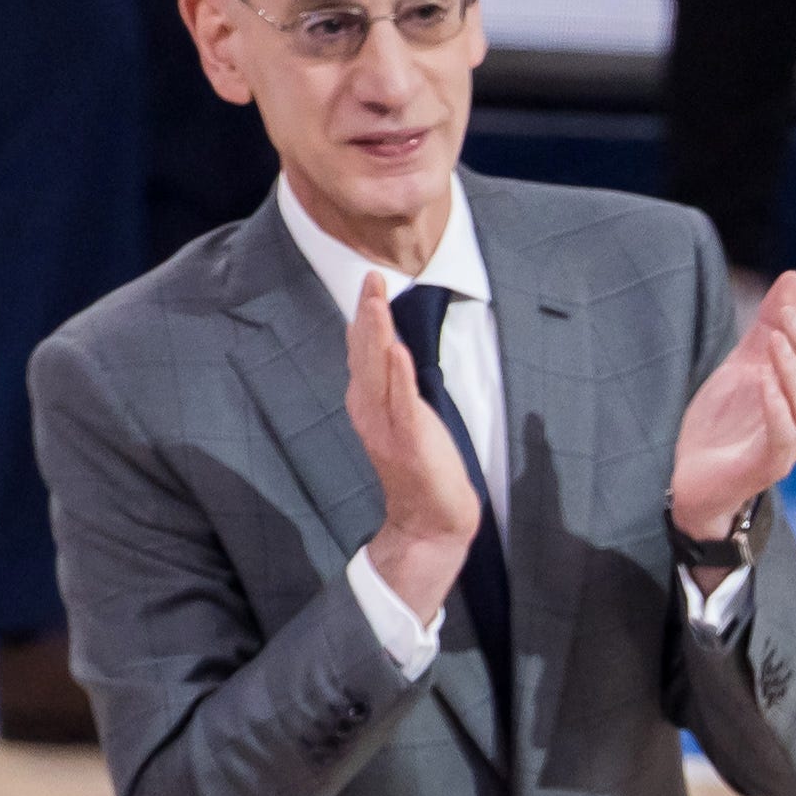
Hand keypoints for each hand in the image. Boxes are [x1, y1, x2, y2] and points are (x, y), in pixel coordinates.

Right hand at [346, 273, 478, 621]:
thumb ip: (394, 387)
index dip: (366, 316)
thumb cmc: (423, 466)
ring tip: (376, 300)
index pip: (364, 351)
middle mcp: (370, 411)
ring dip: (378, 334)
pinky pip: (402, 404)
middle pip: (365, 353)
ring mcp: (387, 426)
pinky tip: (398, 351)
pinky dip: (399, 376)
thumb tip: (391, 351)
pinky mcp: (409, 441)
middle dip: (367, 313)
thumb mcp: (405, 418)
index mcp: (369, 404)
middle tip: (369, 276)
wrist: (431, 519)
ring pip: (378, 371)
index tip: (369, 281)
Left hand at [671, 271, 795, 543]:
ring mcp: (786, 447)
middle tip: (789, 313)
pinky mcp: (765, 468)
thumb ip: (768, 325)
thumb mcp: (744, 364)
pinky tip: (764, 383)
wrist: (690, 479)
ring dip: (792, 369)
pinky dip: (777, 409)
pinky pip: (782, 438)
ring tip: (774, 339)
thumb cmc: (723, 424)